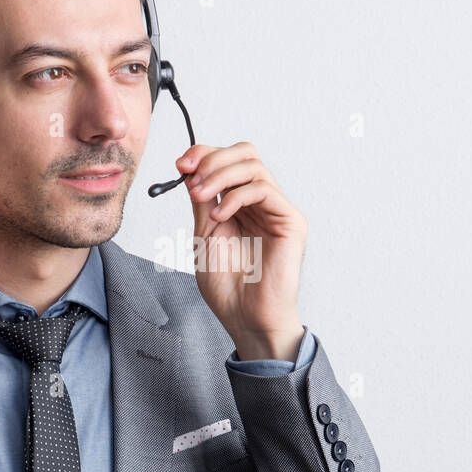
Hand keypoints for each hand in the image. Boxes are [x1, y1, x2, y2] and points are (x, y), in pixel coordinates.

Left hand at [176, 141, 306, 360]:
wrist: (244, 318)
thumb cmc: (228, 286)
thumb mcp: (204, 233)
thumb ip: (202, 200)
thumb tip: (189, 167)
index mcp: (241, 204)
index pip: (229, 160)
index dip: (205, 154)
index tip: (181, 165)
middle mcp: (262, 203)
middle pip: (245, 153)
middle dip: (213, 158)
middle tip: (190, 177)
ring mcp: (278, 210)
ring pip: (253, 166)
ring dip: (220, 175)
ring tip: (200, 196)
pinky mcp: (291, 221)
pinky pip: (264, 189)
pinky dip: (235, 196)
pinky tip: (220, 216)